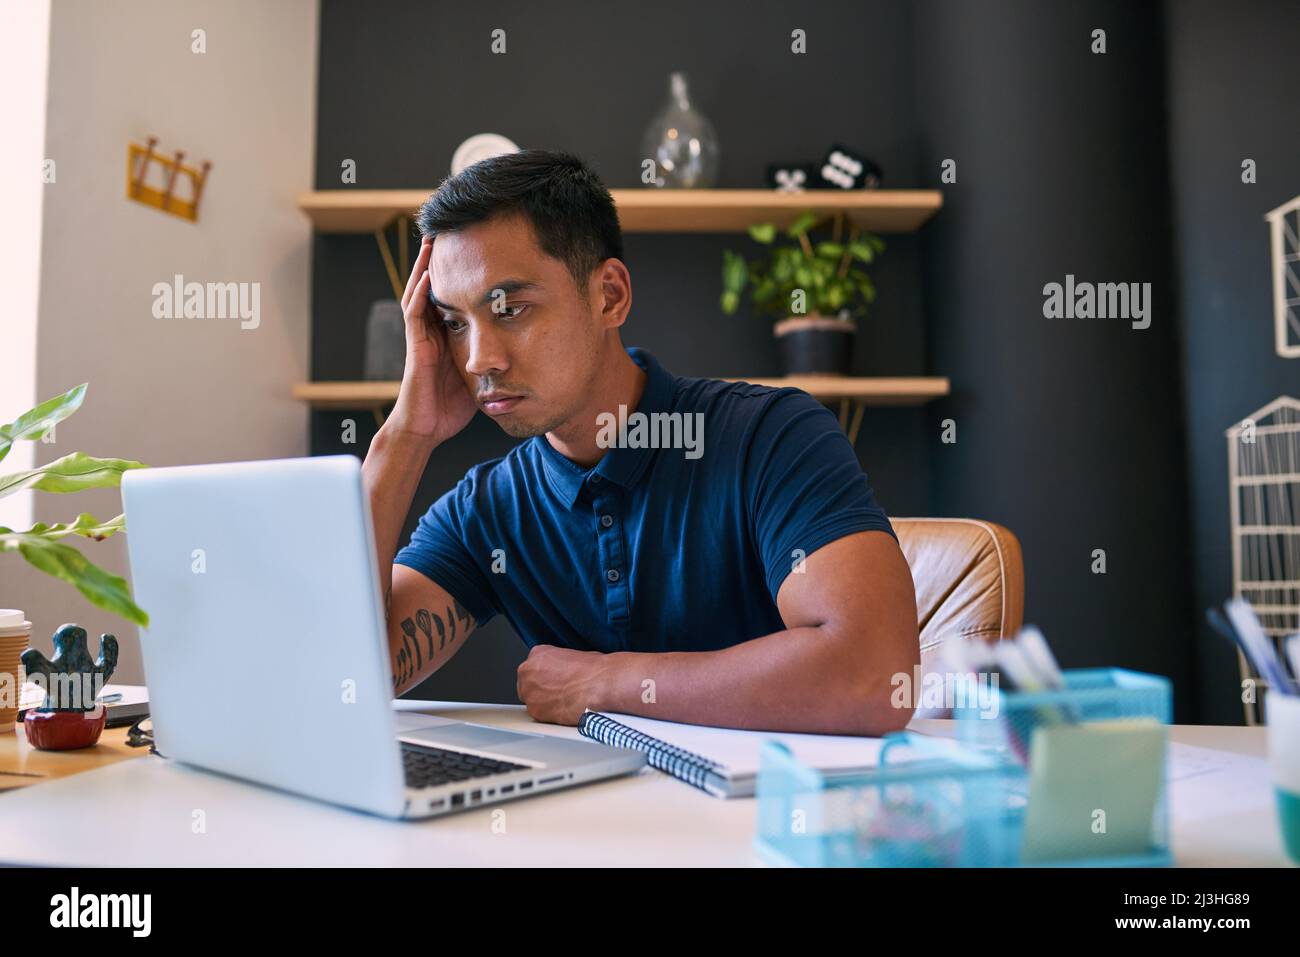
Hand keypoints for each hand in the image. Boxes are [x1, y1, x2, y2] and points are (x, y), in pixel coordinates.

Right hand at [389, 235, 477, 443]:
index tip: (479, 246)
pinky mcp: (415, 346)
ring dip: (427, 265)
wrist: (427, 429)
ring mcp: (421, 335)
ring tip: (435, 237)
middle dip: (445, 258)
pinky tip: (429, 274)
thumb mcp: (482, 373)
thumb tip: (531, 347)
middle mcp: (433, 328)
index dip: (465, 270)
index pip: (456, 292)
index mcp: (449, 332)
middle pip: (438, 283)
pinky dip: (421, 292)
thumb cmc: (452, 406)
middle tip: (455, 228)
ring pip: (422, 290)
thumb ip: (497, 355)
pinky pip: (415, 313)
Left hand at [516, 645, 615, 724]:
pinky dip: (549, 715)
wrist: (599, 685)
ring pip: (532, 700)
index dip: (545, 677)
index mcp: (537, 654)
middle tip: (557, 693)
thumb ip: (557, 665)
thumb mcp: (571, 656)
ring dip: (544, 703)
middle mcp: (528, 672)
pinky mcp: (535, 711)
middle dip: (540, 689)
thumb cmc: (593, 670)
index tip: (554, 681)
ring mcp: (529, 692)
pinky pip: (538, 715)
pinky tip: (563, 710)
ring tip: (563, 702)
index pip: (533, 667)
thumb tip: (559, 673)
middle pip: (527, 684)